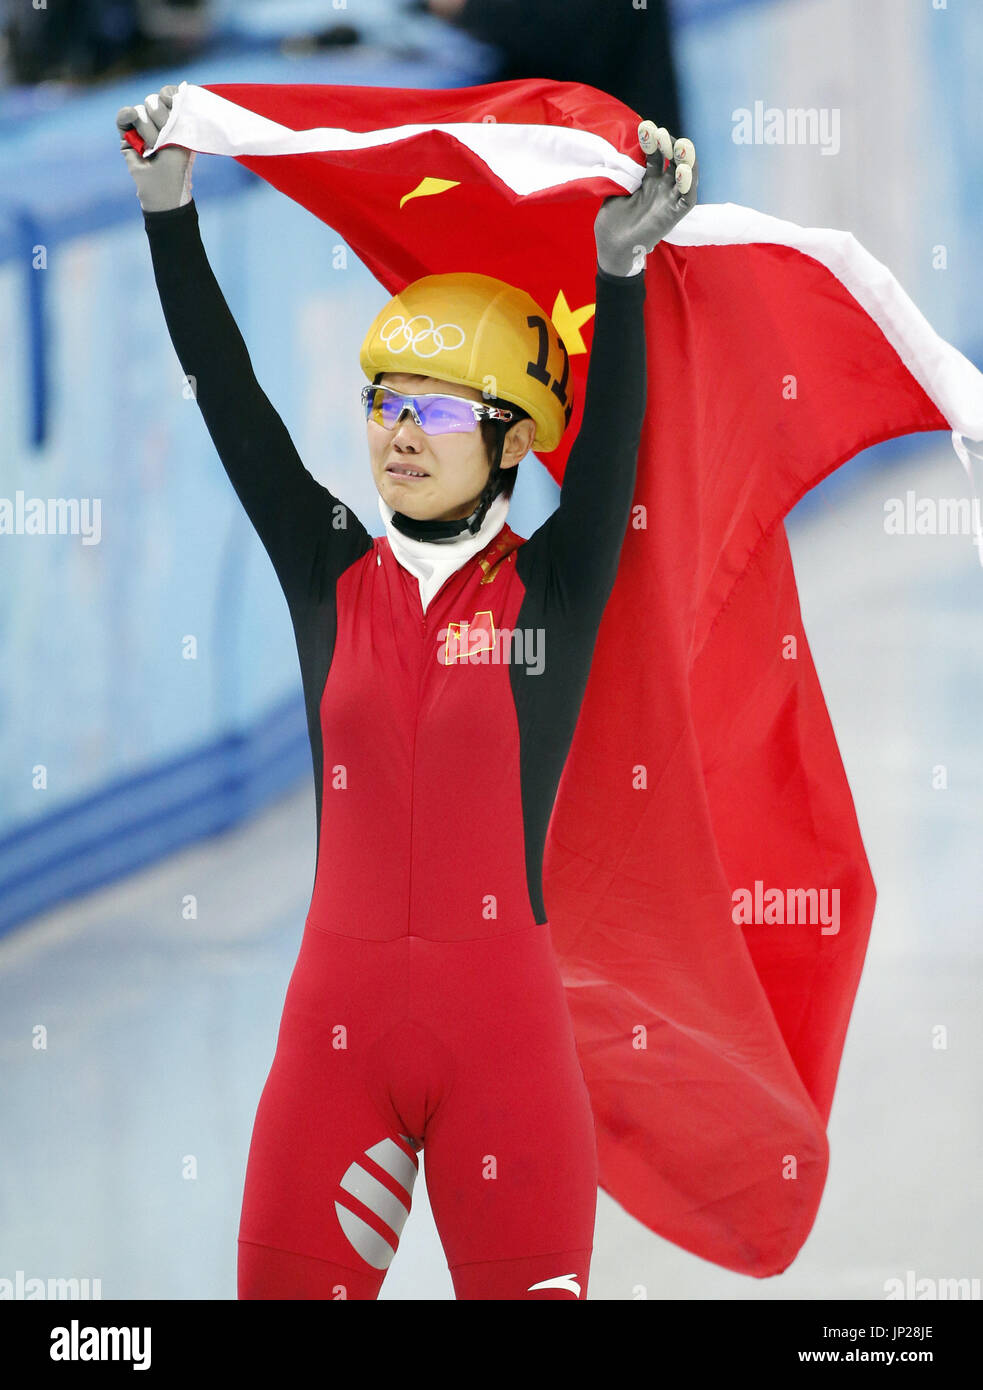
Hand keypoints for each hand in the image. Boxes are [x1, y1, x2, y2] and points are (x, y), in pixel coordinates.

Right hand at [117, 84, 194, 213]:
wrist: (162, 188)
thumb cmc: (177, 166)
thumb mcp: (182, 137)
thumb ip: (175, 113)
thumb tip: (163, 95)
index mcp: (176, 120)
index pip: (170, 94)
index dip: (169, 95)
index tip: (172, 103)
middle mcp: (159, 121)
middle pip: (154, 100)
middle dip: (161, 117)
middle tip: (165, 138)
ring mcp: (143, 127)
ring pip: (141, 110)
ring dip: (148, 129)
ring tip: (154, 147)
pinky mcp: (127, 134)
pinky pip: (124, 116)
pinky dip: (126, 115)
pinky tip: (130, 116)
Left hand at [594, 121, 698, 276]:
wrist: (612, 250)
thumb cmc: (611, 225)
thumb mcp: (613, 193)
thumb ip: (621, 174)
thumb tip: (620, 152)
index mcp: (647, 182)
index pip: (656, 156)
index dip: (652, 142)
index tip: (646, 128)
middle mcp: (661, 189)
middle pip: (673, 161)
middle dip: (669, 145)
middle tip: (661, 133)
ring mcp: (668, 201)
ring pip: (685, 176)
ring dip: (685, 159)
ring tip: (680, 144)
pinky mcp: (674, 216)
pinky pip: (688, 198)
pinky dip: (689, 184)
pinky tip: (683, 170)